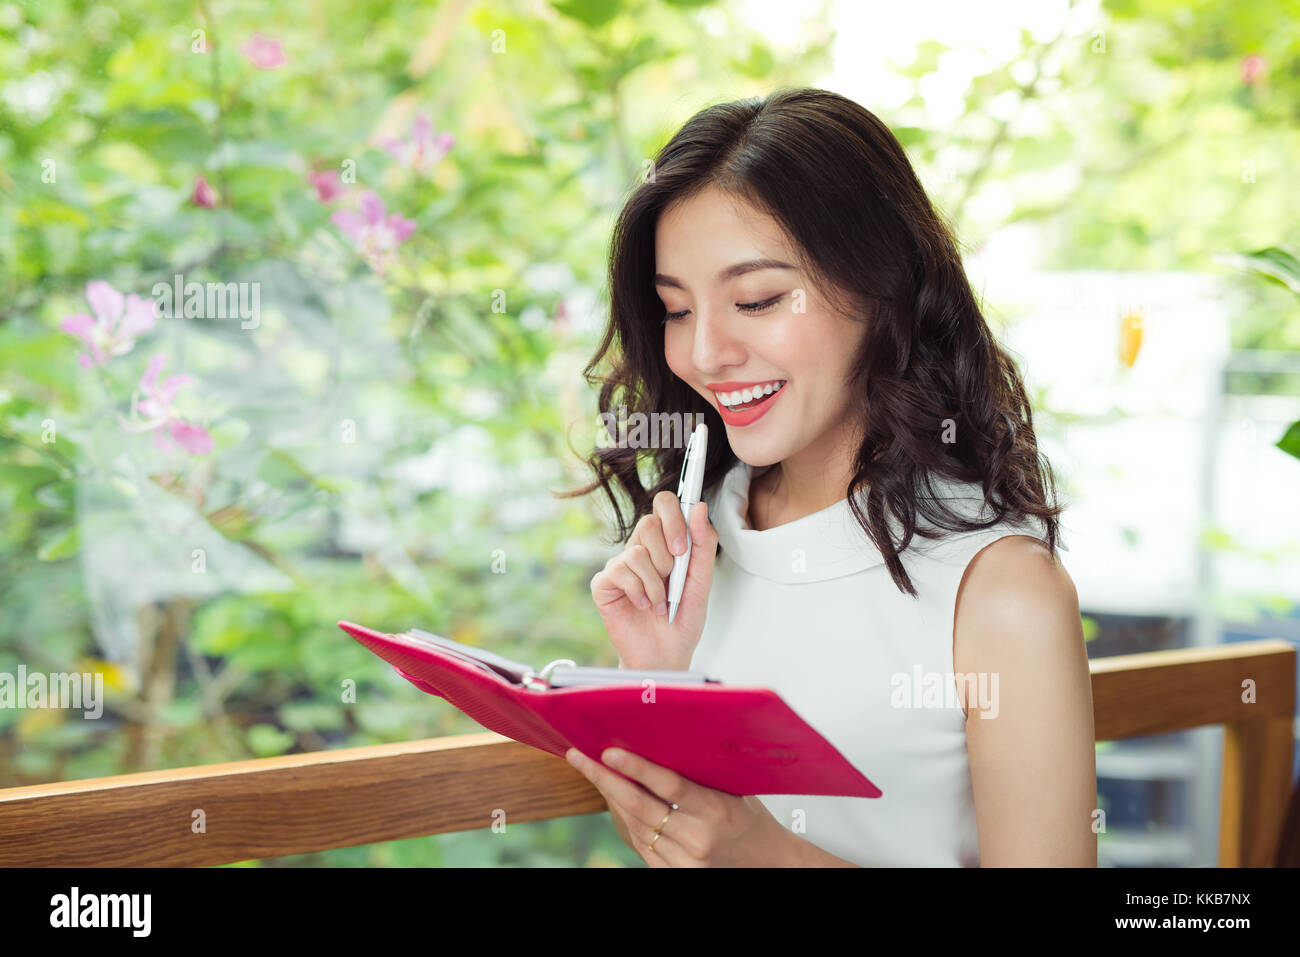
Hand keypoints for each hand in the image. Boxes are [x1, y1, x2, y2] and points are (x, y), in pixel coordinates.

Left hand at [565, 746, 792, 866]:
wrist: (767, 861)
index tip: (609, 752)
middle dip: (605, 780)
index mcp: (717, 810)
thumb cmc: (751, 818)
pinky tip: (615, 801)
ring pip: (636, 826)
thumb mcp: (734, 788)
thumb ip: (701, 770)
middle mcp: (699, 837)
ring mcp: (686, 859)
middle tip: (580, 757)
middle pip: (642, 806)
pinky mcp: (676, 873)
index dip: (636, 768)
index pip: (669, 785)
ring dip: (611, 799)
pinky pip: (642, 844)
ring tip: (591, 772)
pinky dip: (626, 821)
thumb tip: (663, 738)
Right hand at [589, 491, 716, 670]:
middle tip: (671, 579)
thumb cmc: (683, 619)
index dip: (673, 518)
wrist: (666, 653)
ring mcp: (620, 565)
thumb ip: (703, 544)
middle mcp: (641, 549)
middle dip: (666, 556)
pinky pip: (619, 572)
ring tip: (660, 603)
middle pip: (647, 523)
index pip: (664, 505)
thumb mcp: (702, 581)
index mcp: (665, 543)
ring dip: (655, 584)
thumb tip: (699, 507)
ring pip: (636, 553)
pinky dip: (638, 593)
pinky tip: (643, 606)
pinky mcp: (604, 583)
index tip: (682, 549)